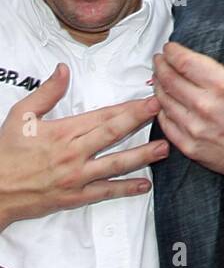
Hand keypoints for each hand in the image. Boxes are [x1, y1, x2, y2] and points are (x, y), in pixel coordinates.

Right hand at [0, 66, 164, 229]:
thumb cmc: (6, 153)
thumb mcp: (21, 116)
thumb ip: (46, 92)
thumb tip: (63, 69)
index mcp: (63, 132)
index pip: (103, 116)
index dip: (128, 108)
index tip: (149, 99)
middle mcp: (74, 154)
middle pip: (114, 135)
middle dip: (140, 122)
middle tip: (164, 112)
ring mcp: (76, 178)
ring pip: (116, 165)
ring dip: (142, 156)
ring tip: (164, 148)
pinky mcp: (75, 197)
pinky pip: (105, 193)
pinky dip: (126, 189)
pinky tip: (144, 185)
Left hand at [153, 14, 223, 198]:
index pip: (186, 62)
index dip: (172, 51)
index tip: (169, 47)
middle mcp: (206, 106)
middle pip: (170, 79)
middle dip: (161, 64)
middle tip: (159, 58)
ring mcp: (194, 128)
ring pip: (163, 99)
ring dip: (157, 84)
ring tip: (159, 75)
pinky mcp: (187, 145)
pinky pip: (165, 122)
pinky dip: (161, 108)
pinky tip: (163, 100)